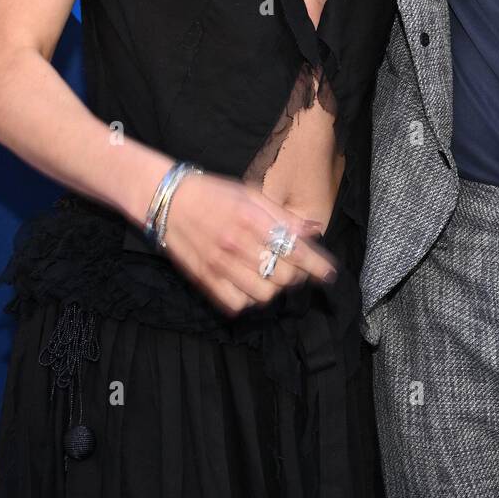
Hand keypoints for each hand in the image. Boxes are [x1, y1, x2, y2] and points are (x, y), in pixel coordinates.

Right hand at [155, 168, 337, 315]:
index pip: (294, 249)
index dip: (317, 265)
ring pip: (264, 294)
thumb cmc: (214, 193)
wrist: (169, 200)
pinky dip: (249, 300)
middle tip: (297, 267)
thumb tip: (314, 229)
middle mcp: (237, 243)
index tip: (329, 273)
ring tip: (273, 275)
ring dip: (275, 288)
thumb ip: (282, 215)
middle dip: (298, 275)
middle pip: (283, 276)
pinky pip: (237, 304)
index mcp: (252, 219)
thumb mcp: (251, 193)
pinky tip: (250, 285)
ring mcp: (220, 264)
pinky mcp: (205, 279)